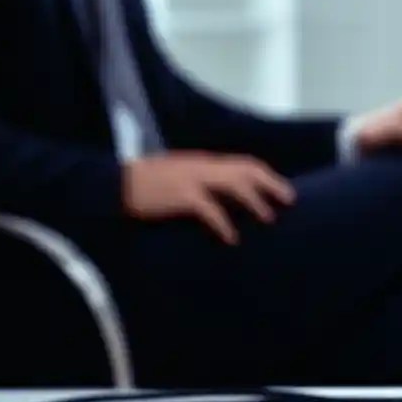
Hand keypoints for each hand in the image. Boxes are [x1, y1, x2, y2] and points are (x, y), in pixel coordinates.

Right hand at [122, 151, 295, 244]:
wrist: (112, 185)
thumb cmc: (145, 186)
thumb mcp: (177, 177)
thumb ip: (201, 183)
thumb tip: (224, 201)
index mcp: (202, 162)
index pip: (243, 163)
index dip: (266, 175)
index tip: (283, 190)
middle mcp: (201, 166)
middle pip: (246, 170)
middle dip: (271, 185)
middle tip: (290, 200)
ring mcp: (191, 179)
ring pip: (234, 185)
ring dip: (255, 202)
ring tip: (269, 219)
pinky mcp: (180, 196)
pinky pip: (209, 210)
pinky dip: (224, 224)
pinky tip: (232, 239)